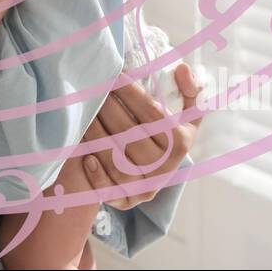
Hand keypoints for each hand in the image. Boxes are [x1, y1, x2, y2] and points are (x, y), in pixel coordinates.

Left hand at [77, 62, 204, 208]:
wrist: (157, 173)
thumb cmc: (168, 134)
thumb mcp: (187, 115)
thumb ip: (189, 90)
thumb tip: (182, 68)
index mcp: (180, 143)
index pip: (152, 112)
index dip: (130, 91)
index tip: (113, 74)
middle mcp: (164, 168)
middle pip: (130, 134)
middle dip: (108, 108)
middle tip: (92, 89)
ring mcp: (145, 188)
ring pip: (116, 160)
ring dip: (95, 134)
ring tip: (82, 112)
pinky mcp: (125, 202)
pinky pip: (108, 189)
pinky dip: (96, 173)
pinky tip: (84, 154)